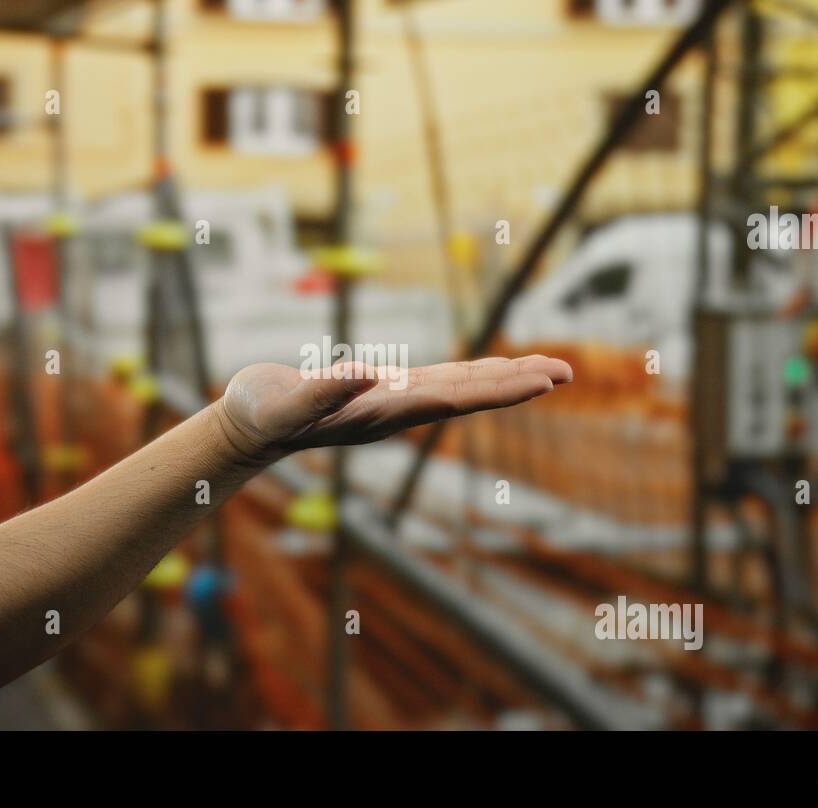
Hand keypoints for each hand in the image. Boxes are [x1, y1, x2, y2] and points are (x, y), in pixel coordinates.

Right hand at [213, 355, 572, 463]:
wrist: (248, 427)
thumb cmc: (262, 414)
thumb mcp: (286, 402)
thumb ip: (324, 391)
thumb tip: (366, 374)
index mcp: (381, 413)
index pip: (452, 400)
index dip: (497, 389)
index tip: (540, 381)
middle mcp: (397, 410)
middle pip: (469, 395)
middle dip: (518, 383)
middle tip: (568, 371)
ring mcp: (394, 402)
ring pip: (462, 387)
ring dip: (505, 378)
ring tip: (549, 370)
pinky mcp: (385, 390)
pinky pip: (442, 381)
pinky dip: (475, 373)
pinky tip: (494, 369)